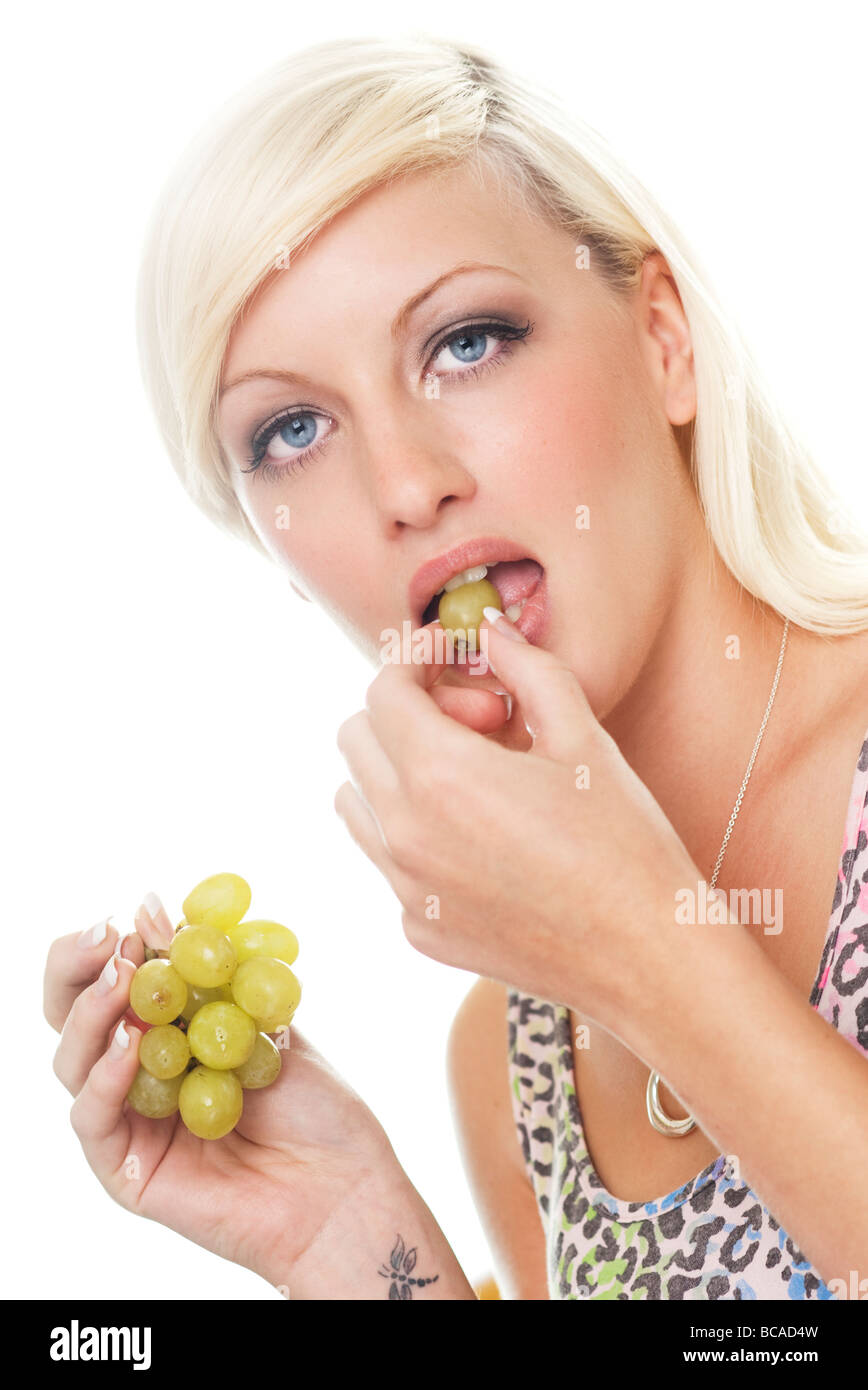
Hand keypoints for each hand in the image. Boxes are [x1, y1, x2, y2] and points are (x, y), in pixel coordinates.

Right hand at [45, 899, 399, 1292]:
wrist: (341, 1184)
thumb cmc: (315, 1106)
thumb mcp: (263, 1020)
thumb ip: (207, 972)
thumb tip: (151, 907)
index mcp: (168, 1031)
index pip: (108, 981)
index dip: (103, 948)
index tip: (125, 914)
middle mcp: (138, 1073)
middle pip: (71, 1016)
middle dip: (78, 970)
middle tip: (108, 940)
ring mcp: (128, 1121)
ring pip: (71, 1062)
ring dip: (92, 1014)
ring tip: (124, 982)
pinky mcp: (125, 1169)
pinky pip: (92, 1119)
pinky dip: (103, 1076)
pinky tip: (129, 1045)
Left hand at [334, 612, 704, 1037]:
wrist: (647, 957)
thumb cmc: (625, 843)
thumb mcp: (583, 737)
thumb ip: (526, 669)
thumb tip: (491, 629)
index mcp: (440, 774)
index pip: (384, 690)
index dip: (418, 661)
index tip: (456, 660)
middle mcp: (404, 832)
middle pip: (357, 738)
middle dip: (408, 713)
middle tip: (481, 724)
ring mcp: (405, 888)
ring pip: (357, 801)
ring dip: (397, 771)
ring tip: (474, 778)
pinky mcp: (418, 929)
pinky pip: (387, 860)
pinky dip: (416, 833)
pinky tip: (486, 840)